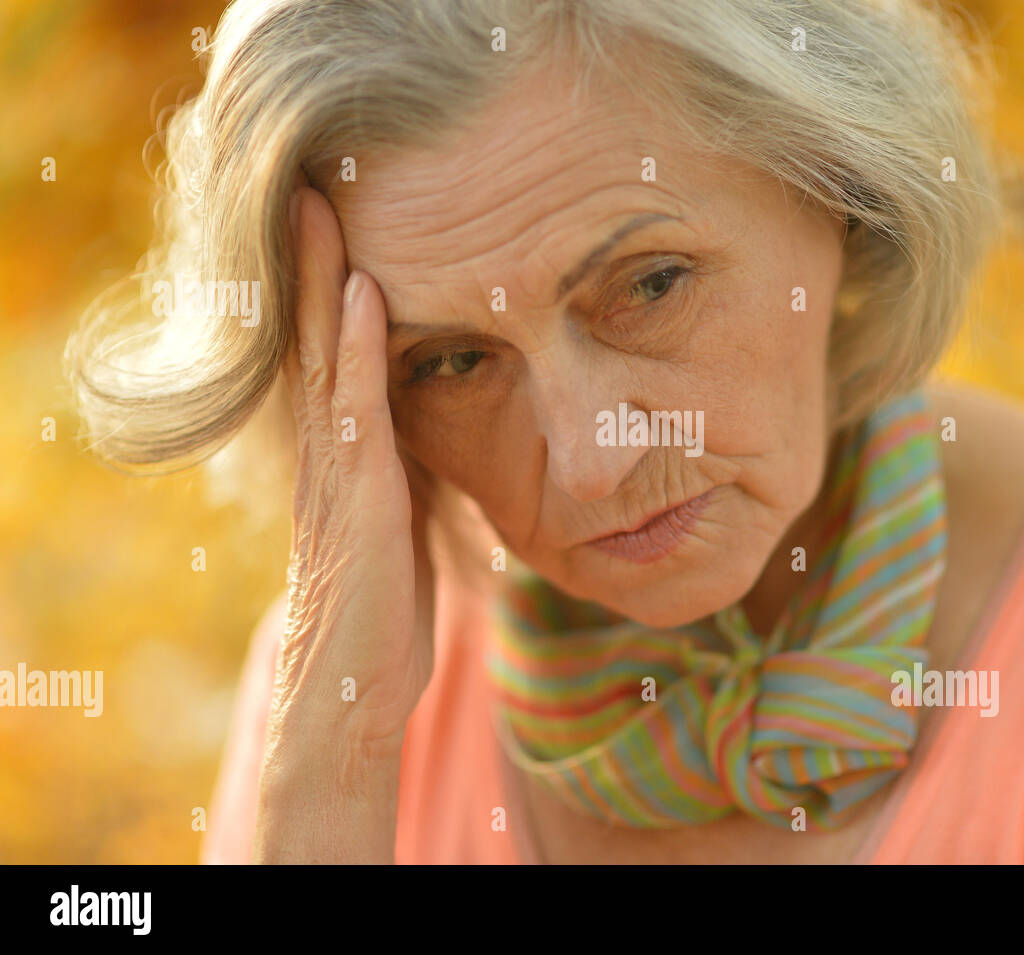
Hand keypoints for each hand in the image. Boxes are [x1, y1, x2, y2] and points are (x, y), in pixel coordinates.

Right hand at [253, 179, 434, 861]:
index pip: (336, 354)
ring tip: (322, 203)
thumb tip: (456, 431)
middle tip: (313, 180)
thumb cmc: (387, 609)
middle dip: (314, 260)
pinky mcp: (358, 501)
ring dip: (323, 278)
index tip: (342, 219)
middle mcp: (330, 452)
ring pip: (324, 357)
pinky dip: (358, 349)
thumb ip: (415, 471)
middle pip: (317, 337)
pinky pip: (356, 411)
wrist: (354, 689)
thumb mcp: (407, 522)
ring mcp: (338, 473)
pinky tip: (366, 294)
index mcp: (347, 455)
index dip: (332, 286)